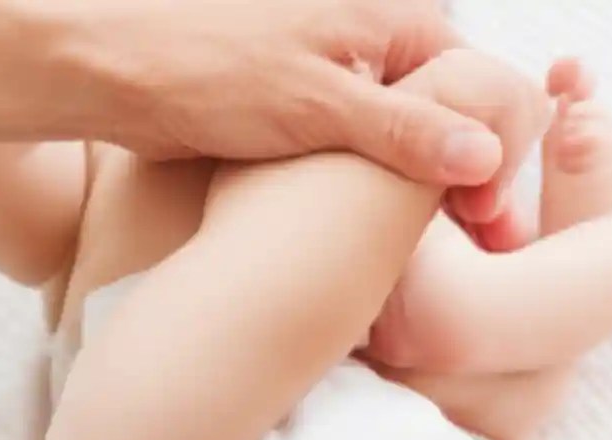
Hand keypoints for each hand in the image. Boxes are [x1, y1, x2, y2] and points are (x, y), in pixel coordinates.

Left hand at [30, 0, 535, 223]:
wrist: (113, 73)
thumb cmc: (208, 70)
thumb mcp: (317, 103)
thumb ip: (405, 129)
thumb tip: (486, 156)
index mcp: (391, 19)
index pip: (482, 86)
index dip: (497, 156)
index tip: (490, 221)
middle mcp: (372, 41)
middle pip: (449, 114)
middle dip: (464, 177)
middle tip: (474, 242)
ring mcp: (339, 76)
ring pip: (406, 138)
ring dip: (422, 189)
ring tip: (434, 245)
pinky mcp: (305, 109)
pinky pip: (364, 150)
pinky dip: (378, 187)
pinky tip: (381, 230)